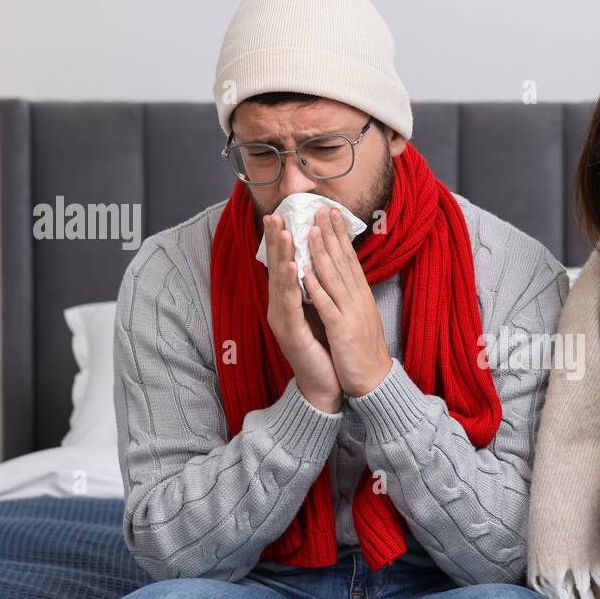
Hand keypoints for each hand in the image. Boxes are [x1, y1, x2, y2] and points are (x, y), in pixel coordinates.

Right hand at [262, 212, 342, 412]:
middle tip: (274, 214)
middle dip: (276, 240)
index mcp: (287, 301)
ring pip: (280, 282)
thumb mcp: (316, 312)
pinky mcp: (291, 333)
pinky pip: (290, 304)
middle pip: (277, 268)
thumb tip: (312, 264)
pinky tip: (293, 267)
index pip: (283, 264)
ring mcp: (283, 320)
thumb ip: (310, 290)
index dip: (280, 240)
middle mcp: (280, 307)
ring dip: (282, 255)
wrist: (324, 384)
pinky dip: (291, 284)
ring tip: (283, 232)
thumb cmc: (321, 348)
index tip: (280, 214)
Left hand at [304, 206, 393, 396]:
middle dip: (331, 234)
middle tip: (321, 208)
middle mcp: (358, 299)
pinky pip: (327, 305)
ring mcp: (351, 314)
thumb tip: (340, 277)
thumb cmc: (362, 351)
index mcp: (360, 296)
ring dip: (321, 253)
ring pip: (334, 278)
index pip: (349, 259)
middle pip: (343, 261)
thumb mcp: (357, 317)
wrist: (374, 381)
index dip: (340, 235)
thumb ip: (348, 296)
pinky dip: (316, 287)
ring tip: (310, 230)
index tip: (331, 213)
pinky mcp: (342, 330)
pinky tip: (305, 272)